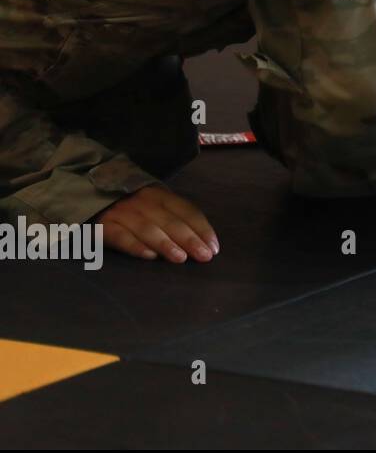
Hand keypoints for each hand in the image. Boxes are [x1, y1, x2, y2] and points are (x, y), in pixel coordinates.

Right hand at [96, 185, 218, 262]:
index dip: (202, 228)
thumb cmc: (130, 206)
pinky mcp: (101, 225)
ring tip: (180, 258)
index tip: (214, 248)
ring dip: (165, 243)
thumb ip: (174, 218)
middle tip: (204, 256)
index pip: (186, 210)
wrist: (84, 194)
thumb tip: (203, 242)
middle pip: (170, 220)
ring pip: (147, 228)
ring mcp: (121, 212)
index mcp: (159, 195)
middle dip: (189, 239)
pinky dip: (135, 245)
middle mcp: (142, 201)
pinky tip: (149, 257)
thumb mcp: (153, 204)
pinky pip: (119, 236)